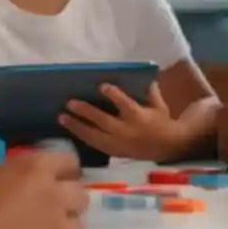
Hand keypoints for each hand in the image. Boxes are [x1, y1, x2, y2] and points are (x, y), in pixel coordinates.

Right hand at [0, 150, 86, 228]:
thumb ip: (12, 177)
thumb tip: (19, 186)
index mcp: (34, 167)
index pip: (68, 163)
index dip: (60, 174)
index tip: (51, 184)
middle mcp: (54, 193)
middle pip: (80, 195)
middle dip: (66, 203)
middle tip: (45, 214)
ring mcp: (57, 228)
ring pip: (78, 228)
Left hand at [59, 82, 185, 162]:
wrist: (166, 148)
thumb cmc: (161, 122)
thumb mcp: (160, 105)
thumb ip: (150, 91)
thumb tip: (143, 76)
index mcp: (138, 116)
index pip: (125, 104)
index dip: (113, 95)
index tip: (101, 85)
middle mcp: (126, 131)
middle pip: (103, 121)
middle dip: (86, 112)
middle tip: (69, 103)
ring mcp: (118, 144)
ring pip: (94, 136)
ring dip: (76, 126)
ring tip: (61, 118)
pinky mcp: (113, 152)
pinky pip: (94, 145)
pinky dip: (82, 137)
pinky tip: (70, 129)